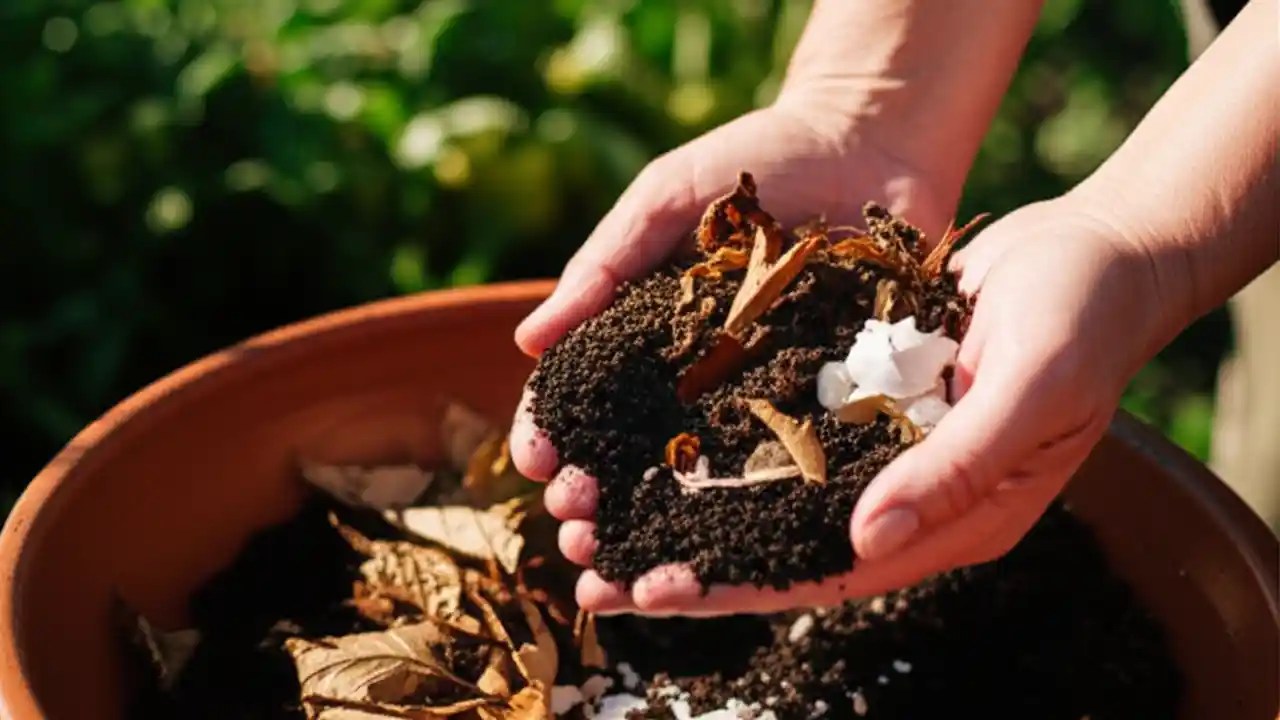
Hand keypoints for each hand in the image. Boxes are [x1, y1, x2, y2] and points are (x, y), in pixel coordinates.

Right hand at [509, 94, 964, 613]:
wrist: (873, 139)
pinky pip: (799, 454)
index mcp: (654, 329)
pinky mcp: (836, 396)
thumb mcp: (669, 198)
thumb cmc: (759, 157)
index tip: (536, 463)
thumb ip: (607, 262)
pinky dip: (767, 502)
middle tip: (574, 531)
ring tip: (634, 568)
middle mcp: (704, 371)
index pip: (588, 392)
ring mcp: (769, 388)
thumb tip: (528, 342)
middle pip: (639, 450)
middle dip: (600, 496)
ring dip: (666, 524)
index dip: (556, 430)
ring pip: (710, 472)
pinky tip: (737, 545)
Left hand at [515, 189, 1164, 614]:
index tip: (651, 590)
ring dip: (690, 503)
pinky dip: (722, 436)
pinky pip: (783, 425)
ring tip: (599, 513)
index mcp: (954, 519)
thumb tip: (865, 541)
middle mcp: (907, 493)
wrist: (1101, 250)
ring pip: (771, 490)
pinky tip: (658, 435)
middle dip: (691, 562)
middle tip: (594, 575)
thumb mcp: (1029, 390)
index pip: (828, 571)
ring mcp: (882, 443)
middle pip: (783, 544)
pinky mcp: (863, 393)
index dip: (739, 585)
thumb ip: (953, 469)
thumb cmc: (1082, 322)